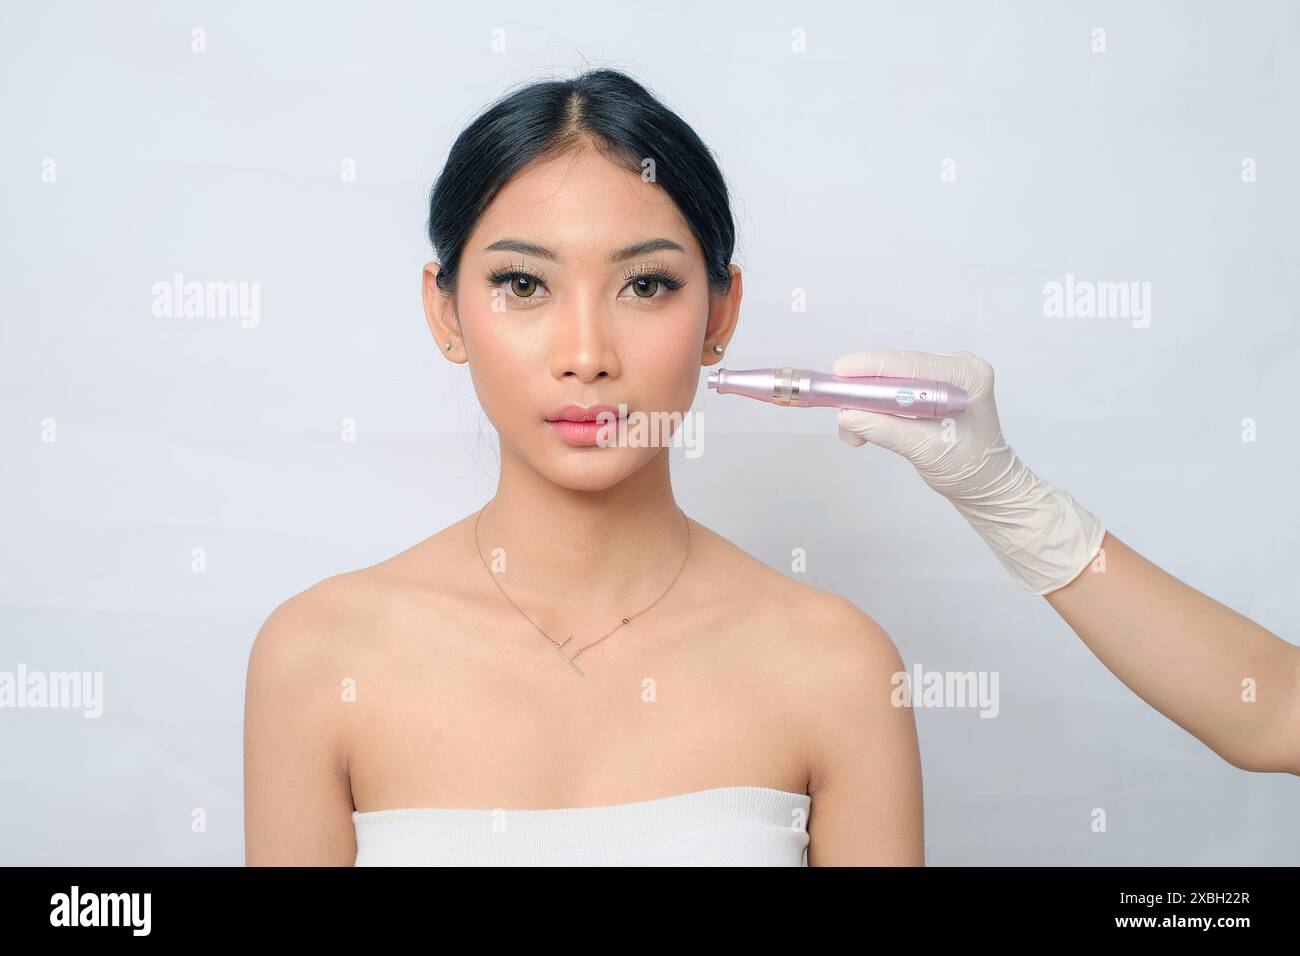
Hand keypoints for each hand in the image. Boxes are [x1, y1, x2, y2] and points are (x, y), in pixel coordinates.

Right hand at [833, 349, 1105, 595]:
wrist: (988, 487)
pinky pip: (897, 390)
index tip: (838, 372)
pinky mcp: (934, 390)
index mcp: (965, 375)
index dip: (869, 367)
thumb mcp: (924, 450)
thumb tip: (846, 416)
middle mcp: (958, 368)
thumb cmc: (968, 471)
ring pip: (892, 380)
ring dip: (868, 403)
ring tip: (856, 431)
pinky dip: (878, 408)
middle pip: (897, 368)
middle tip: (840, 411)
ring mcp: (947, 377)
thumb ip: (885, 430)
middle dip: (864, 390)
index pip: (909, 363)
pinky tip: (869, 427)